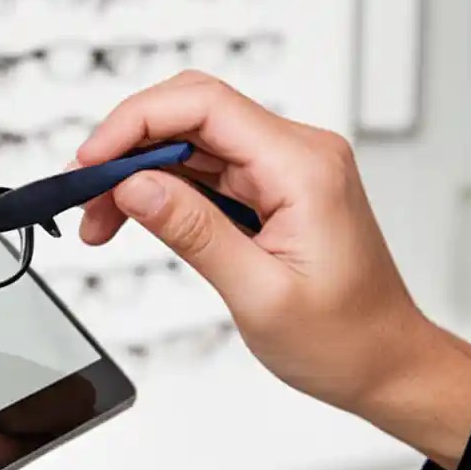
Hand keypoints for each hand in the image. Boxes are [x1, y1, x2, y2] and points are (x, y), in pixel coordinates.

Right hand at [75, 71, 470, 469]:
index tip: (90, 162)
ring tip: (99, 219)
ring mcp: (284, 168)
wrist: (386, 364)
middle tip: (84, 192)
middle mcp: (297, 154)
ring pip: (189, 140)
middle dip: (126, 145)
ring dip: (136, 171)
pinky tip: (131, 217)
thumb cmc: (344, 339)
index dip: (134, 123)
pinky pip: (203, 167)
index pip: (203, 105)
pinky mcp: (272, 187)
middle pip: (190, 111)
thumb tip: (134, 186)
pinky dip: (160, 188)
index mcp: (303, 168)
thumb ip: (192, 232)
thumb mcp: (259, 293)